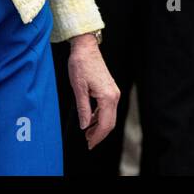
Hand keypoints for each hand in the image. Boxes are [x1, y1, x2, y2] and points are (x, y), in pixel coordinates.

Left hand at [67, 33, 120, 149]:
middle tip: (88, 143)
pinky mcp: (110, 89)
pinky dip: (100, 117)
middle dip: (99, 135)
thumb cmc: (81, 65)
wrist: (86, 48)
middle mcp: (114, 96)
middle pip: (110, 122)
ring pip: (110, 116)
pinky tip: (90, 120)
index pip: (105, 124)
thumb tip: (85, 126)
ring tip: (87, 134)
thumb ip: (83, 109)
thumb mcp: (78, 88)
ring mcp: (114, 92)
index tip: (89, 145)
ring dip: (99, 127)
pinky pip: (108, 108)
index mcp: (107, 97)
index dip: (97, 137)